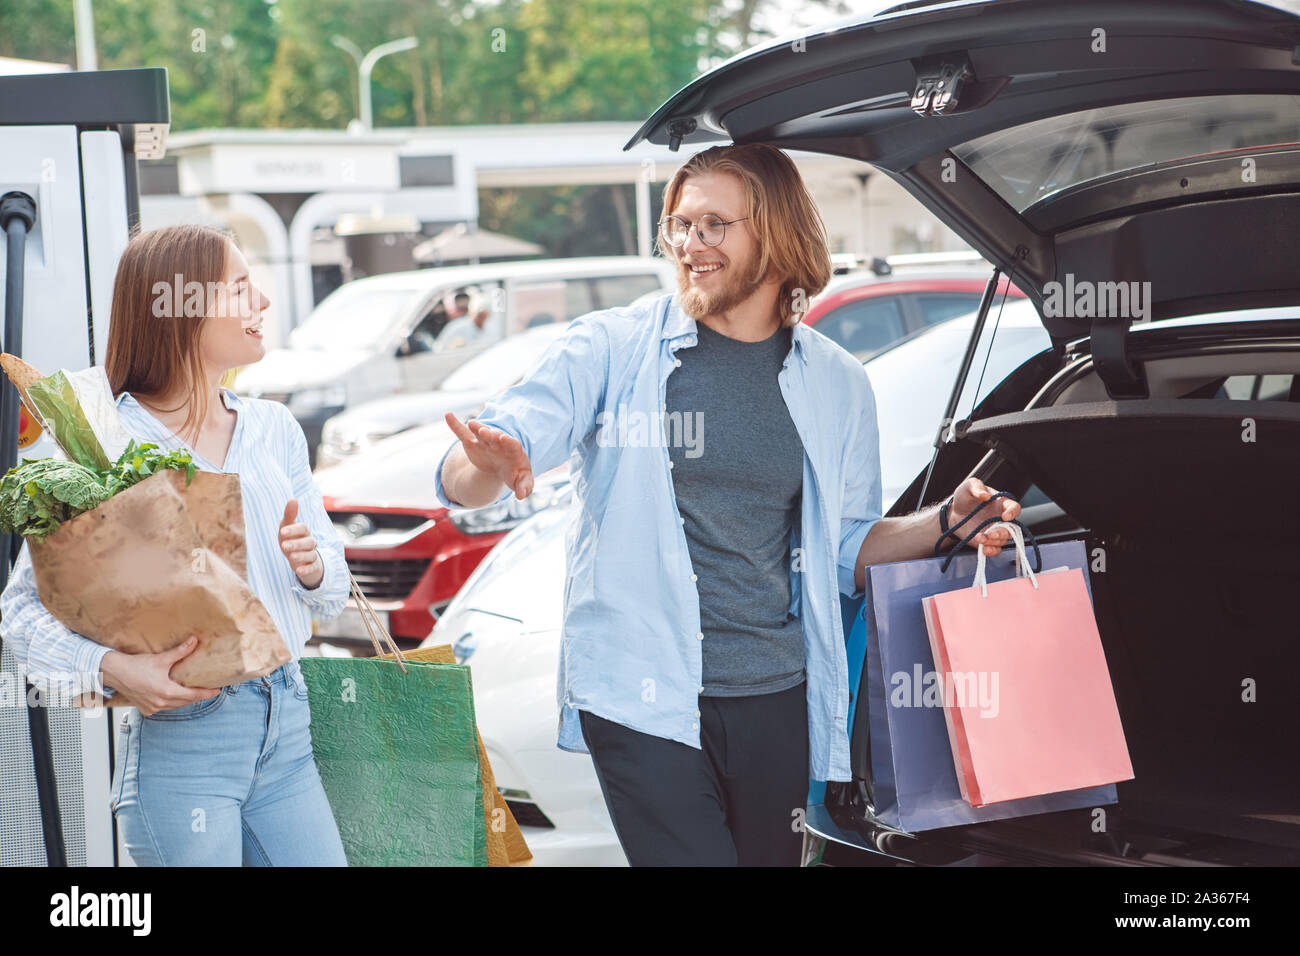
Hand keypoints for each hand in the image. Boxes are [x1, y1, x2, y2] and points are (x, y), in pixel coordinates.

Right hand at [100, 637, 222, 716]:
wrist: (114, 673)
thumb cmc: (136, 665)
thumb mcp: (161, 659)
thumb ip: (180, 651)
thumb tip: (195, 641)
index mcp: (166, 692)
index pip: (193, 695)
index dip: (207, 693)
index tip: (218, 691)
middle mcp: (160, 703)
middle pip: (186, 701)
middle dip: (198, 696)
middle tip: (209, 690)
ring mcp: (152, 708)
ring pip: (176, 706)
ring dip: (185, 700)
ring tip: (195, 692)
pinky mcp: (146, 710)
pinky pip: (165, 708)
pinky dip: (172, 703)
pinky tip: (175, 695)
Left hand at [279, 499, 322, 588]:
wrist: (298, 557)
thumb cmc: (291, 539)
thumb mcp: (287, 527)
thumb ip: (289, 515)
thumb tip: (293, 499)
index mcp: (304, 531)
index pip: (303, 528)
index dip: (293, 530)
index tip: (282, 532)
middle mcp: (310, 542)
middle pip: (309, 542)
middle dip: (297, 544)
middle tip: (284, 546)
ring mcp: (312, 554)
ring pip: (311, 555)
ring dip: (301, 556)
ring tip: (290, 557)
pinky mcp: (312, 566)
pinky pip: (312, 568)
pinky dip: (306, 569)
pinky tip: (298, 570)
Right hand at [444, 412, 534, 499]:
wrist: (503, 468)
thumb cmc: (516, 474)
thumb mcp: (522, 482)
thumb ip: (525, 487)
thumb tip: (522, 496)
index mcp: (514, 450)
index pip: (512, 444)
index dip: (508, 441)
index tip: (503, 439)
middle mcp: (499, 442)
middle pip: (495, 436)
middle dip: (490, 434)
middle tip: (484, 431)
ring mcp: (485, 441)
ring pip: (480, 432)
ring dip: (476, 427)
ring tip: (471, 424)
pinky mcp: (472, 443)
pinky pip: (463, 433)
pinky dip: (455, 425)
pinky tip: (448, 415)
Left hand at [948, 477, 1021, 555]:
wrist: (953, 513)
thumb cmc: (964, 497)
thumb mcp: (968, 486)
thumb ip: (977, 487)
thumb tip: (985, 495)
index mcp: (1002, 504)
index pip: (1015, 508)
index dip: (1013, 513)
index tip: (1005, 516)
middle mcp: (1002, 519)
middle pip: (1012, 529)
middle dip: (1002, 533)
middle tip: (990, 533)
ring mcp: (996, 531)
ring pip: (1003, 540)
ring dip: (993, 541)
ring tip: (978, 537)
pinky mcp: (988, 541)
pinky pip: (996, 549)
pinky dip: (992, 551)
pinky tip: (984, 549)